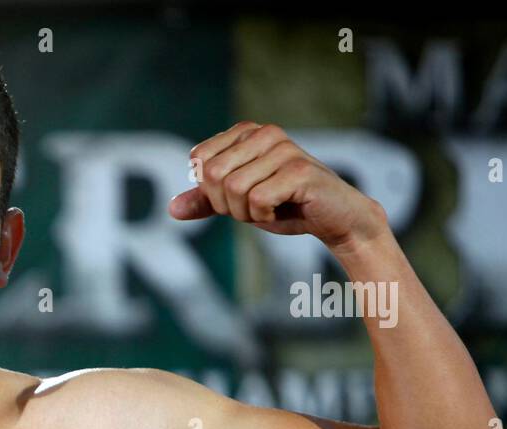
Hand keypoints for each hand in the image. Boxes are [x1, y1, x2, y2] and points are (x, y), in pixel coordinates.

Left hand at [168, 121, 385, 252]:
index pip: (199, 160)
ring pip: (233, 189)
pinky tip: (282, 210)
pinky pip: (256, 200)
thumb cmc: (286, 206)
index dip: (209, 189)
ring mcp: (284, 148)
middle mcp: (265, 132)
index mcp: (246, 132)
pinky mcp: (299, 170)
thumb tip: (172, 209)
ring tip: (270, 208)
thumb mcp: (238, 203)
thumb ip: (206, 202)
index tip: (236, 197)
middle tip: (253, 208)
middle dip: (225, 204)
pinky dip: (263, 217)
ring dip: (245, 213)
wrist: (334, 218)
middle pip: (213, 176)